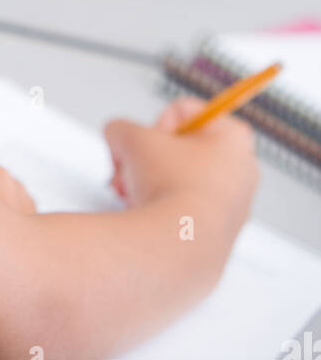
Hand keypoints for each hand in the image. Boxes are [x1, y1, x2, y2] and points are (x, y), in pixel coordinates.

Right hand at [105, 95, 258, 230]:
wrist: (177, 247)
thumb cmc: (168, 185)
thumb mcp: (131, 138)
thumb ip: (121, 128)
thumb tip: (117, 136)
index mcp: (234, 139)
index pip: (185, 113)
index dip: (156, 124)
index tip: (148, 142)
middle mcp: (242, 172)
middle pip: (181, 149)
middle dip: (147, 157)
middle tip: (127, 167)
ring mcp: (233, 208)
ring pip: (179, 180)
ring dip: (147, 182)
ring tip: (129, 193)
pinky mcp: (218, 237)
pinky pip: (183, 210)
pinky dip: (160, 209)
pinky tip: (142, 216)